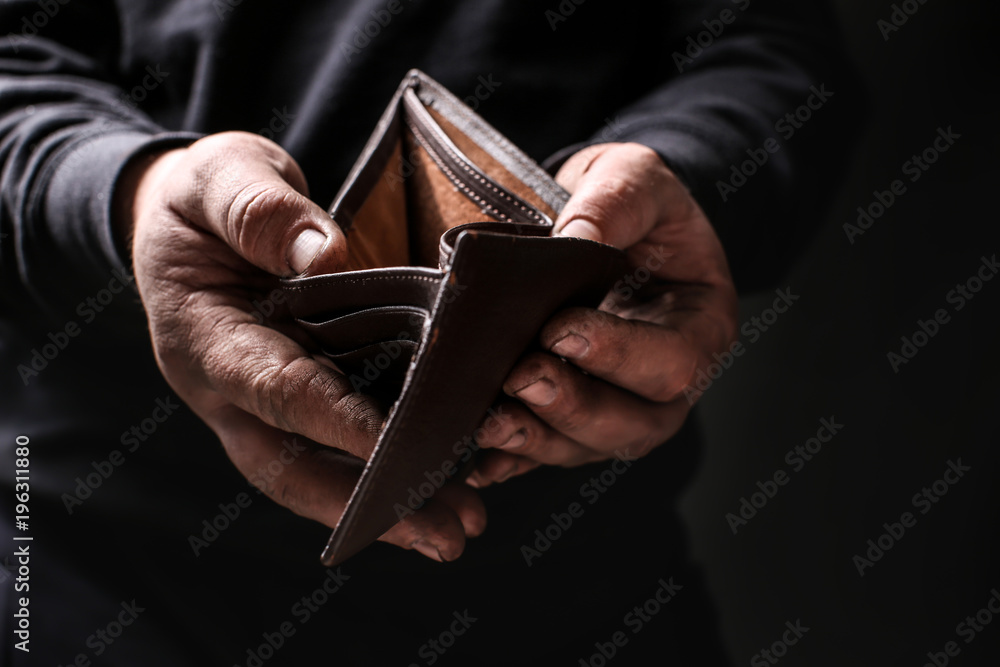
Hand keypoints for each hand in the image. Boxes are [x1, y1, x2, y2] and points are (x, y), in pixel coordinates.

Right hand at [123, 132, 484, 560]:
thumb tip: (326, 252)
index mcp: (204, 338)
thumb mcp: (221, 177)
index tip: (402, 448)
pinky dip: (382, 474)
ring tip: (459, 528)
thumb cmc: (204, 198)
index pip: (276, 389)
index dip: (338, 421)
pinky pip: (333, 450)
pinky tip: (442, 485)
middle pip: (291, 467)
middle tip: (445, 536)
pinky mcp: (290, 404)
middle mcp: (227, 390)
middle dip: (365, 505)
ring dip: (384, 509)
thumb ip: (261, 210)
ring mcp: (257, 406)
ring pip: (315, 474)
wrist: (188, 222)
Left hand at [469, 142, 738, 484]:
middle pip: (636, 423)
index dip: (619, 355)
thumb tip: (574, 242)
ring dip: (540, 441)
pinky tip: (483, 462)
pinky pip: (552, 451)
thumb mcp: (636, 178)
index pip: (673, 361)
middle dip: (574, 407)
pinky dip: (517, 459)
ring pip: (591, 448)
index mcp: (701, 325)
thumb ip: (614, 203)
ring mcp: (624, 406)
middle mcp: (670, 381)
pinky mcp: (579, 417)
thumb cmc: (636, 204)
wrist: (611, 223)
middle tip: (521, 377)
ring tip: (492, 423)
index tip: (560, 330)